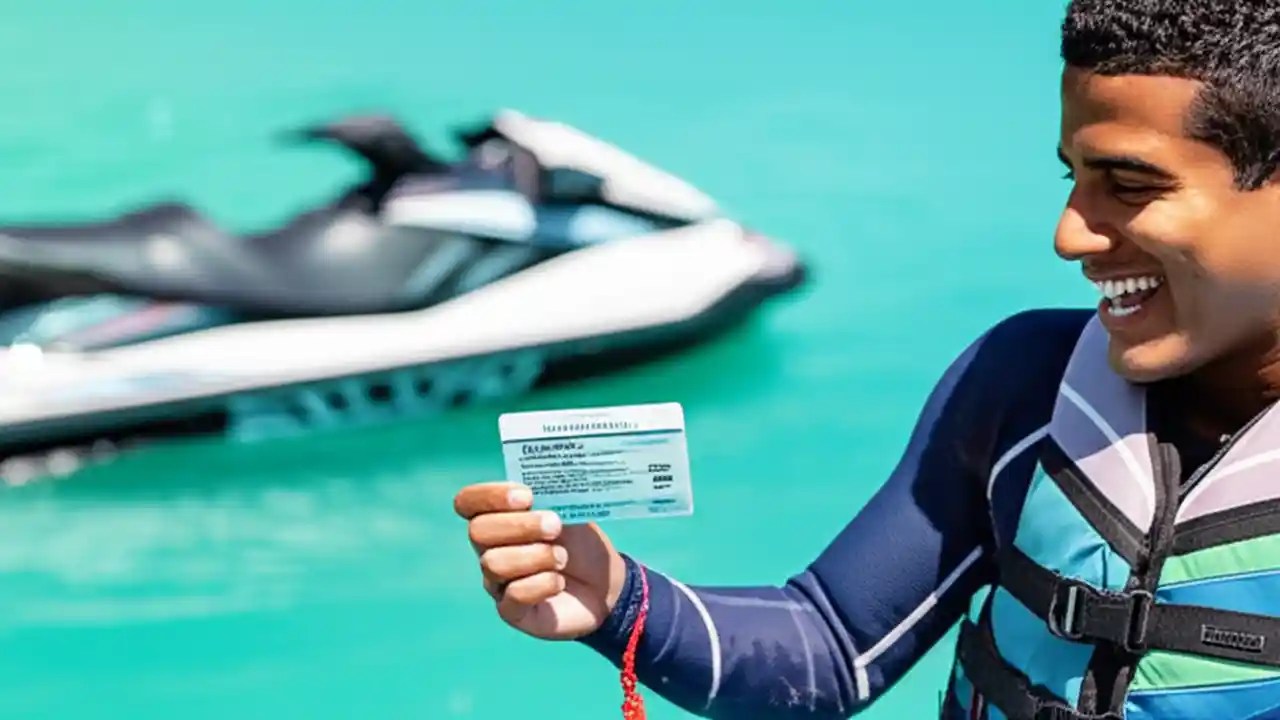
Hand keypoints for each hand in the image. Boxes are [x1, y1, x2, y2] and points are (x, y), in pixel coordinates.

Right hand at [454, 481, 627, 640]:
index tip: (527, 496)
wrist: (604, 585)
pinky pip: (513, 596)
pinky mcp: (512, 611)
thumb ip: (549, 496)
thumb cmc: (580, 543)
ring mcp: (497, 582)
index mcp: (498, 517)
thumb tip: (539, 484)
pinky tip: (559, 581)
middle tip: (555, 526)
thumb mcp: (568, 512)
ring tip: (561, 557)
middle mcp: (490, 549)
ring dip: (534, 556)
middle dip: (520, 526)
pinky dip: (541, 584)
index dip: (490, 495)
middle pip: (478, 532)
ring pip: (493, 564)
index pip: (468, 501)